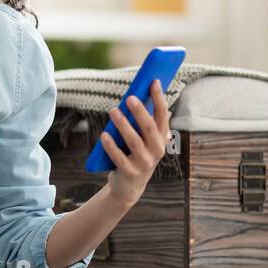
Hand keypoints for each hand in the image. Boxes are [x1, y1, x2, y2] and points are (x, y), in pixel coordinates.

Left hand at [101, 79, 170, 206]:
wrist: (130, 187)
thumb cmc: (135, 154)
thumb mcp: (143, 139)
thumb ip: (143, 120)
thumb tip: (138, 95)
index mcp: (162, 138)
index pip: (162, 115)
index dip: (159, 97)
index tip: (154, 81)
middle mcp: (157, 150)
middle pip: (149, 127)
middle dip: (140, 111)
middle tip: (129, 97)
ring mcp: (144, 163)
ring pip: (134, 141)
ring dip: (123, 125)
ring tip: (113, 111)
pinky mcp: (130, 172)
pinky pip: (119, 157)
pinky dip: (111, 146)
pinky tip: (104, 134)